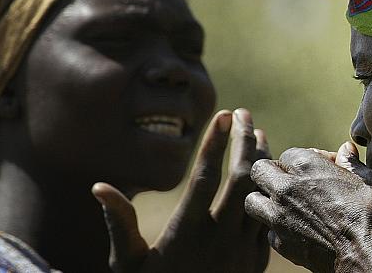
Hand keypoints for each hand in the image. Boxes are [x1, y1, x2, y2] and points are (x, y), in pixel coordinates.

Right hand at [92, 109, 270, 272]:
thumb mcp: (128, 263)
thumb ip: (118, 223)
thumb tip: (100, 186)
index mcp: (186, 234)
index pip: (205, 178)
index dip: (213, 144)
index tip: (221, 113)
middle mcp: (220, 239)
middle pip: (241, 178)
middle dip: (243, 140)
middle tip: (241, 113)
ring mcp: (244, 250)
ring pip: (261, 194)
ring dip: (262, 160)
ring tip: (256, 132)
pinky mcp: (258, 259)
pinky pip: (271, 215)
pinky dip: (271, 188)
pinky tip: (268, 168)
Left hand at [245, 142, 371, 272]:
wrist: (364, 255)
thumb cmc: (371, 214)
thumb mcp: (369, 180)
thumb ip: (352, 162)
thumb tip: (346, 149)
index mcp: (306, 165)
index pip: (289, 154)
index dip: (305, 161)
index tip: (321, 172)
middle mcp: (285, 187)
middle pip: (260, 170)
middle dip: (272, 174)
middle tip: (290, 184)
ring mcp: (278, 216)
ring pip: (252, 200)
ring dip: (265, 201)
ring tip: (283, 206)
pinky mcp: (279, 241)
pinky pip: (267, 231)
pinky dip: (277, 230)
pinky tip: (295, 231)